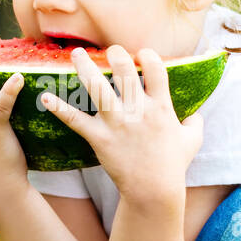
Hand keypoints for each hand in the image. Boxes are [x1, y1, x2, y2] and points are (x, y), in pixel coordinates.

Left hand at [39, 45, 202, 204]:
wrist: (154, 191)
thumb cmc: (173, 166)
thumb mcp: (193, 141)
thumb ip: (195, 123)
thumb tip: (195, 116)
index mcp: (161, 106)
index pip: (156, 69)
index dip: (148, 56)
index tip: (142, 54)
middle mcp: (138, 110)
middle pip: (124, 71)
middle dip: (116, 54)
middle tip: (110, 50)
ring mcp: (117, 123)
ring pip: (97, 88)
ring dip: (84, 68)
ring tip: (76, 53)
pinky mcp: (99, 138)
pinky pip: (76, 121)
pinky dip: (59, 109)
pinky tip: (45, 97)